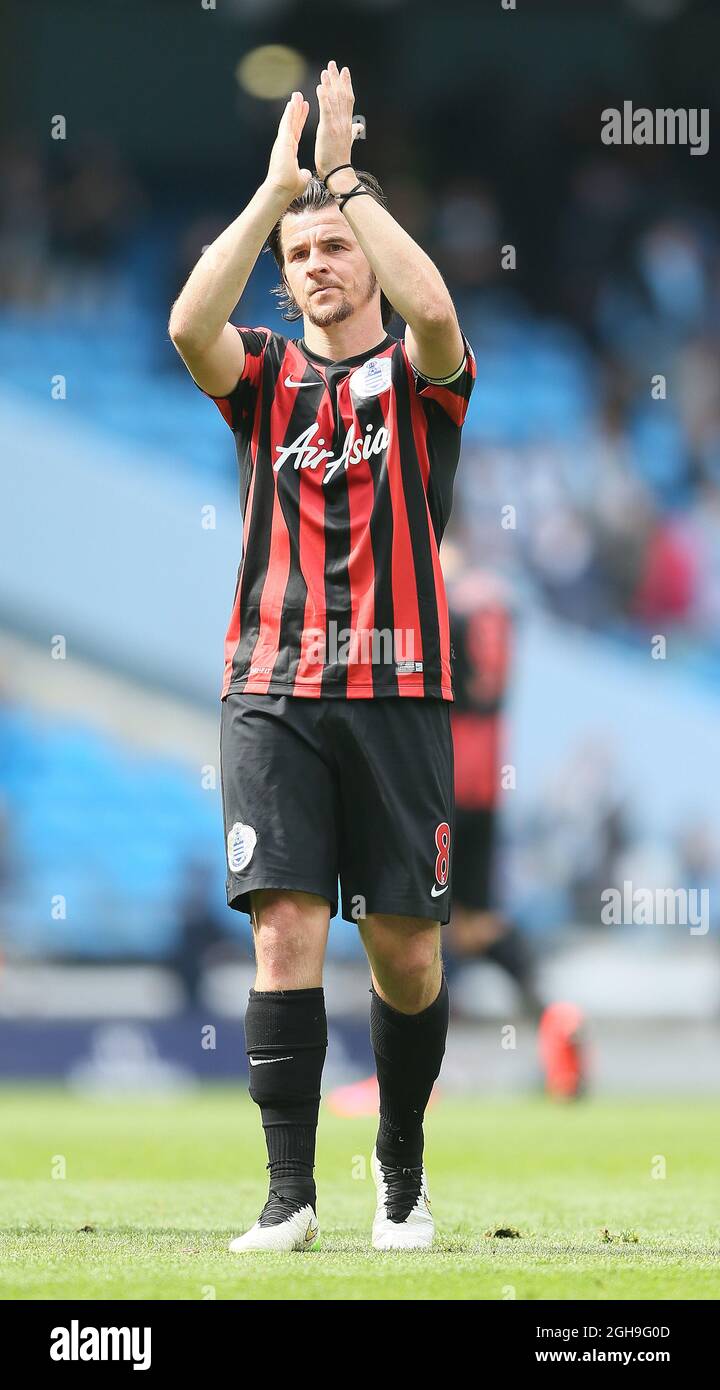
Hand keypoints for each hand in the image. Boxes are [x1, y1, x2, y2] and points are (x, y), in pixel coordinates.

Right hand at [266, 91, 312, 201]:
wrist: (282, 190)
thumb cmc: (289, 187)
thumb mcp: (301, 179)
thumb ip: (303, 174)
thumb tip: (306, 174)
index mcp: (290, 151)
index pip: (297, 132)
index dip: (301, 120)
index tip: (305, 110)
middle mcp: (285, 144)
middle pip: (292, 123)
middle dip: (297, 110)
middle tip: (300, 97)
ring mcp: (283, 142)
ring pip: (289, 121)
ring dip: (293, 108)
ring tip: (297, 95)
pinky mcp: (282, 141)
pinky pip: (286, 124)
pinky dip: (290, 113)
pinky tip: (292, 102)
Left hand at [314, 60, 363, 180]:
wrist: (339, 173)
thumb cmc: (340, 160)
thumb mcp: (348, 141)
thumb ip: (353, 130)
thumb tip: (359, 125)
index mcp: (347, 123)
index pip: (348, 99)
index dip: (346, 84)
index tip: (344, 71)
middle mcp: (344, 121)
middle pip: (342, 95)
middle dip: (337, 79)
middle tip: (333, 64)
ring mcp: (337, 125)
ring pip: (334, 100)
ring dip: (329, 84)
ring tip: (325, 71)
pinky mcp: (328, 129)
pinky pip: (326, 110)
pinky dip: (323, 98)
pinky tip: (320, 87)